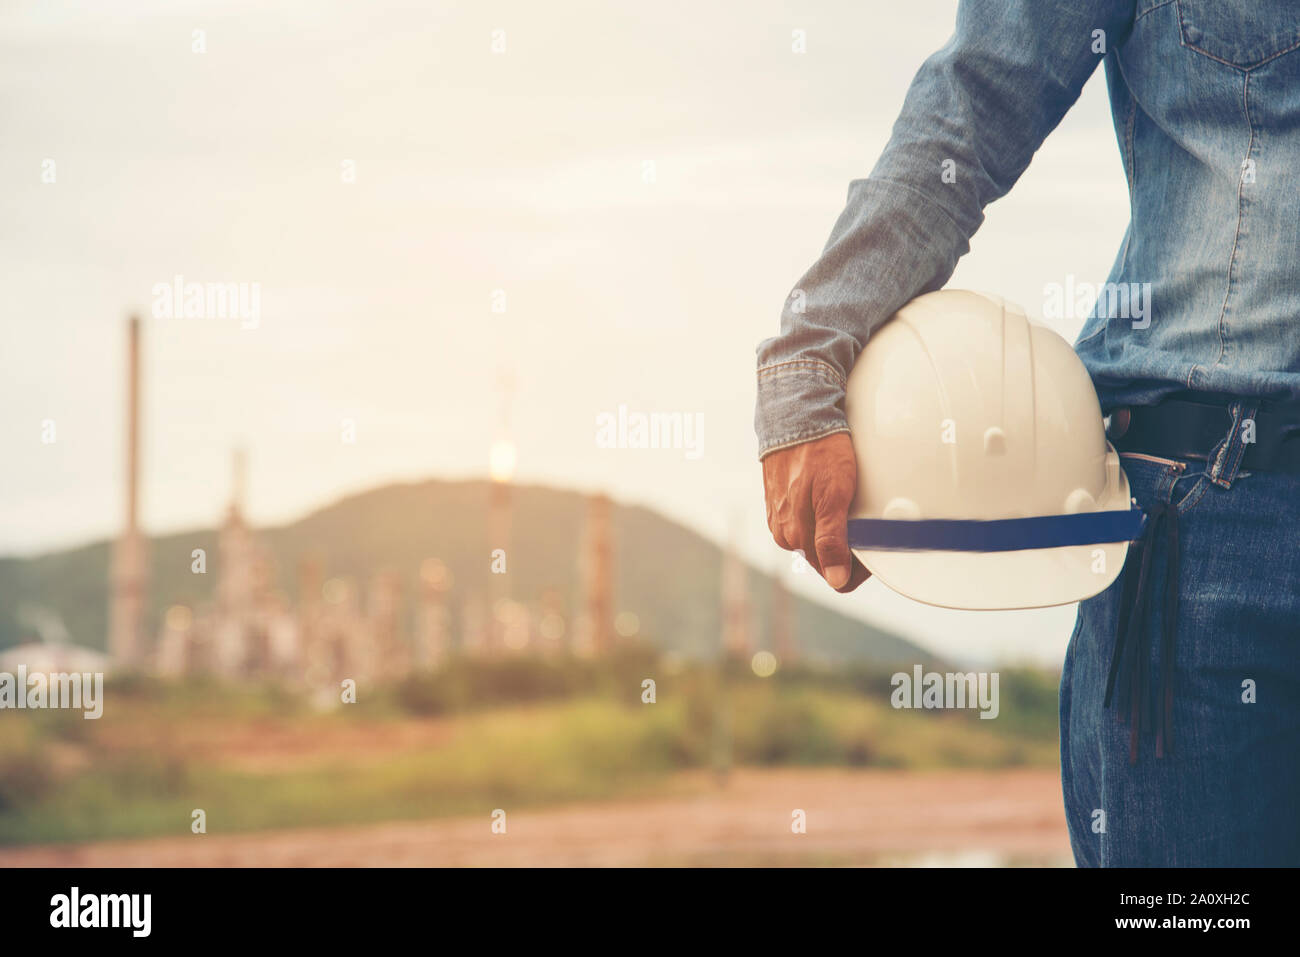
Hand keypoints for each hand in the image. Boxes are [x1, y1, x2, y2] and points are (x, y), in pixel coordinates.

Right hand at [762, 431, 870, 592]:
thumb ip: (832, 540)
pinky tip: (834, 498)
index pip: (835, 576)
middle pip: (828, 559)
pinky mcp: (781, 506)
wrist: (796, 419)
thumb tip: (836, 580)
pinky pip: (808, 522)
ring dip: (838, 531)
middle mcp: (785, 534)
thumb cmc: (818, 453)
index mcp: (796, 537)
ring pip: (819, 541)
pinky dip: (824, 515)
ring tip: (851, 504)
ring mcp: (781, 520)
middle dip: (849, 547)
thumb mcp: (833, 496)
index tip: (877, 546)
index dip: (859, 567)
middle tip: (870, 521)